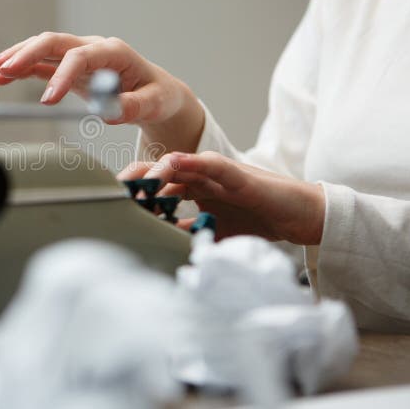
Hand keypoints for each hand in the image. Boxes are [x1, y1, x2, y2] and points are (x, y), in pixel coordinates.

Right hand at [0, 32, 204, 151]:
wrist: (156, 93)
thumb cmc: (157, 96)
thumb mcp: (153, 104)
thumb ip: (133, 107)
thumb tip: (109, 111)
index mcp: (113, 52)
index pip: (79, 56)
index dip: (61, 75)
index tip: (47, 101)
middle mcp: (92, 48)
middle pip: (53, 42)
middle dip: (26, 53)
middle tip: (3, 69)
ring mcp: (79, 56)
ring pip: (43, 49)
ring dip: (17, 57)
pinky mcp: (70, 68)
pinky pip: (42, 65)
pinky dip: (21, 70)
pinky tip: (0, 77)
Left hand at [117, 151, 325, 244]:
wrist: (299, 218)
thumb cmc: (257, 223)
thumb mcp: (213, 234)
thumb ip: (187, 235)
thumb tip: (157, 246)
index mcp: (191, 191)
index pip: (154, 189)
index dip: (132, 195)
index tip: (109, 205)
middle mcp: (199, 178)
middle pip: (157, 174)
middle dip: (133, 182)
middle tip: (112, 193)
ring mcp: (216, 174)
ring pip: (179, 166)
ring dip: (154, 172)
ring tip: (134, 180)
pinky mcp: (237, 175)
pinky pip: (212, 165)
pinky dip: (193, 162)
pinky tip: (173, 162)